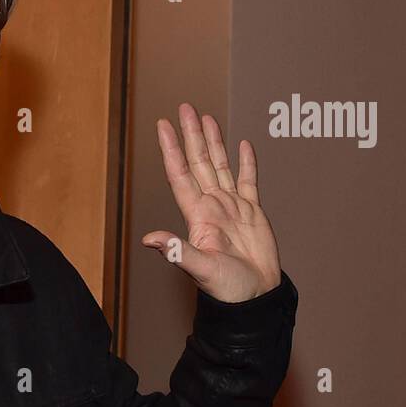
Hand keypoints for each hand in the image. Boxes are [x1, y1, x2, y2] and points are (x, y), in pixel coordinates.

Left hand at [143, 103, 281, 302]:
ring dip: (213, 142)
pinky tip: (242, 145)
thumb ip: (178, 252)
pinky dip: (246, 163)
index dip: (171, 149)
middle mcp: (212, 207)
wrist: (254, 298)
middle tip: (184, 108)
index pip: (180, 174)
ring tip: (205, 118)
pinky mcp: (252, 214)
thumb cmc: (228, 289)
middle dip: (191, 135)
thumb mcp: (201, 270)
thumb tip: (151, 239)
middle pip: (199, 162)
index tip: (163, 125)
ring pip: (220, 166)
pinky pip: (249, 182)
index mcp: (198, 215)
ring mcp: (232, 208)